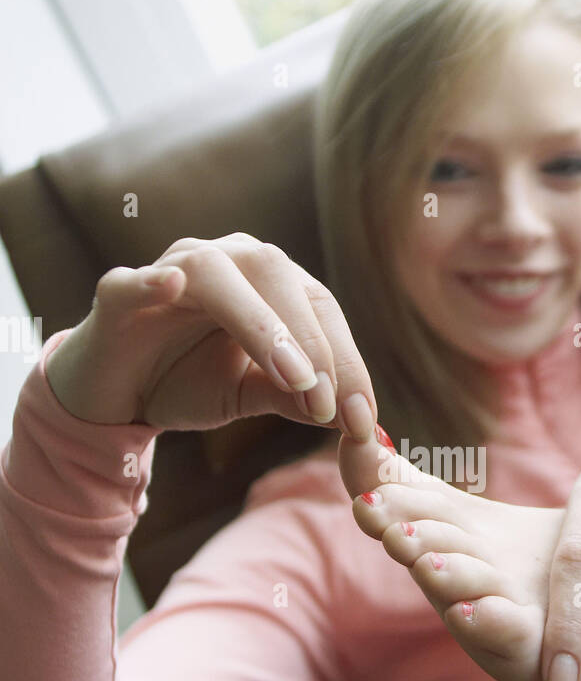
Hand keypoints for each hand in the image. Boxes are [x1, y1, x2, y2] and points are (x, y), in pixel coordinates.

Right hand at [44, 233, 376, 438]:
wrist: (117, 393)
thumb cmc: (188, 382)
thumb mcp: (250, 394)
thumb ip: (296, 398)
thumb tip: (354, 418)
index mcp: (267, 281)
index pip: (319, 307)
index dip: (346, 361)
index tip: (363, 420)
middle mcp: (226, 261)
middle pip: (278, 278)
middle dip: (313, 343)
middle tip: (328, 404)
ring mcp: (170, 267)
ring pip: (218, 275)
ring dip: (261, 323)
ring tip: (293, 376)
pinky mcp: (118, 292)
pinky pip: (134, 281)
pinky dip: (154, 281)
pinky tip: (172, 285)